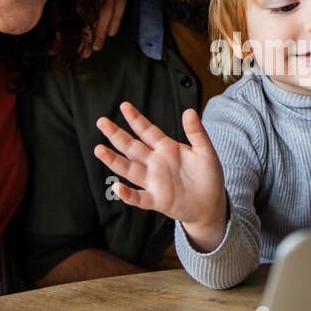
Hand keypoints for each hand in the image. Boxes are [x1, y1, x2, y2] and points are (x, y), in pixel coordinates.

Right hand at [94, 102, 226, 240]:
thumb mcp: (206, 151)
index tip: (124, 106)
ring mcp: (154, 182)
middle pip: (132, 147)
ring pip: (129, 169)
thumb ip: (197, 133)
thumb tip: (189, 111)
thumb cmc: (208, 176)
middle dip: (116, 135)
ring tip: (99, 150)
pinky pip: (139, 198)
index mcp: (166, 149)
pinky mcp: (157, 200)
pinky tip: (118, 188)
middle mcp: (155, 163)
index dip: (136, 119)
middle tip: (102, 122)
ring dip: (114, 161)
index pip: (147, 131)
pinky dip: (128, 194)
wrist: (211, 203)